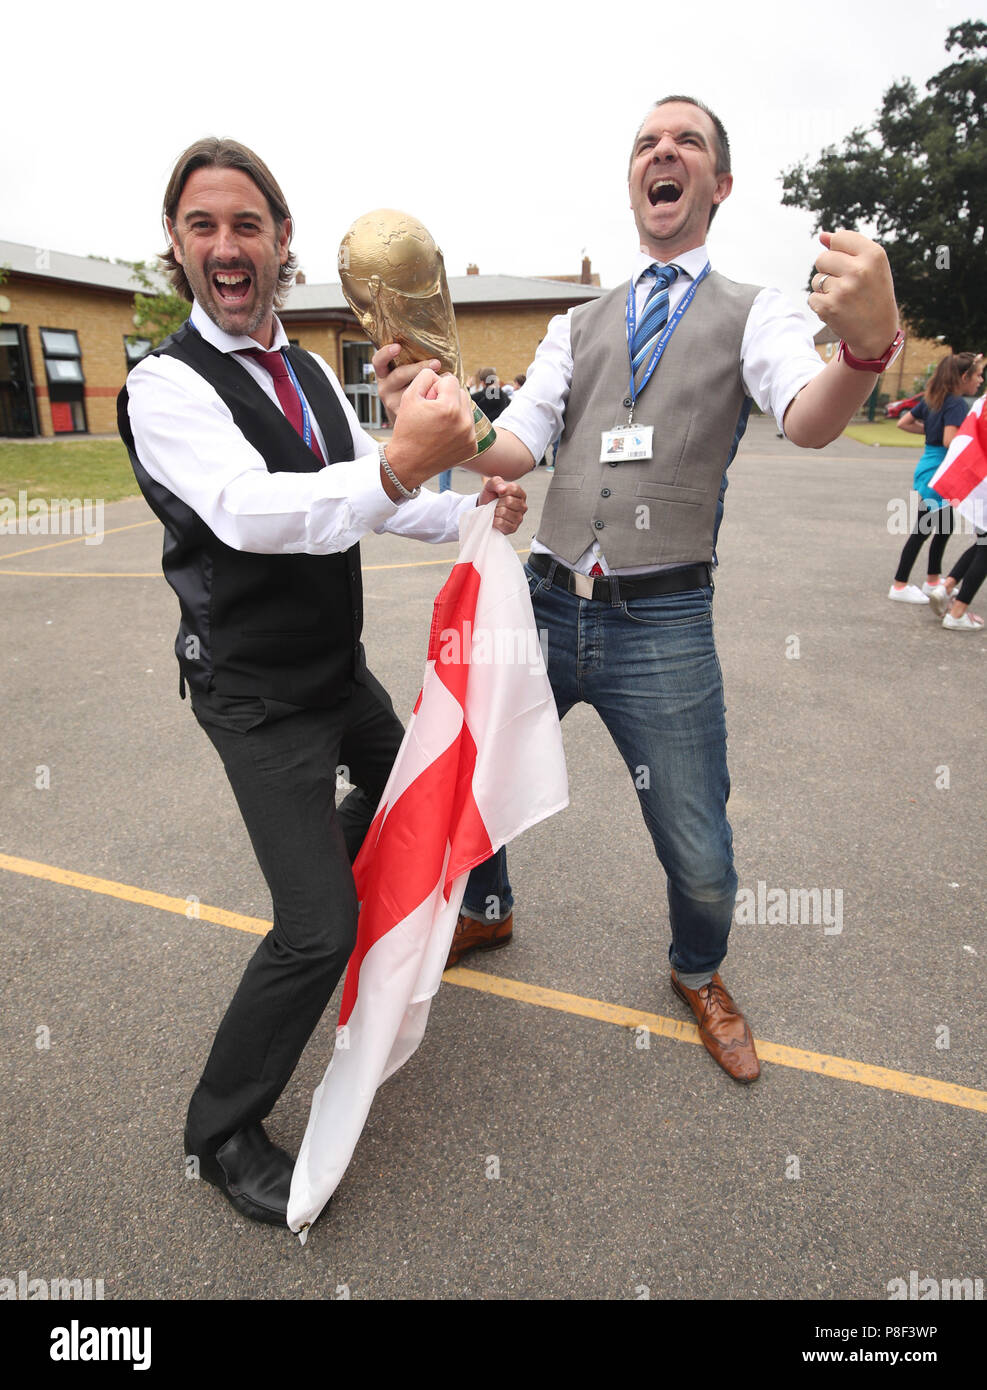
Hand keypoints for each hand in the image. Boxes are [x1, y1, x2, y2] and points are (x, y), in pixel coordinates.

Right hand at [372, 343, 441, 424]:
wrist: (409, 418)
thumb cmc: (410, 386)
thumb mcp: (406, 372)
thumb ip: (411, 361)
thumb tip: (433, 355)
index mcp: (384, 374)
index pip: (379, 361)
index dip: (386, 353)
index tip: (397, 346)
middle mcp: (385, 388)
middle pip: (399, 375)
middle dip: (419, 368)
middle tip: (437, 363)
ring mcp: (392, 403)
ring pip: (409, 391)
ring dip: (427, 384)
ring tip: (443, 380)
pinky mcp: (403, 415)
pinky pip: (418, 406)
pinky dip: (431, 398)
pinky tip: (440, 395)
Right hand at [386, 369, 475, 490]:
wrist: (408, 464)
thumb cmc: (406, 430)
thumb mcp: (409, 396)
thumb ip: (425, 377)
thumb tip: (440, 375)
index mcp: (449, 407)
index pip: (451, 380)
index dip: (436, 387)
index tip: (427, 400)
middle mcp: (464, 421)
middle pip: (461, 393)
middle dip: (447, 398)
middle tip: (432, 412)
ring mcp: (470, 436)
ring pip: (466, 409)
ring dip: (454, 411)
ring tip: (438, 423)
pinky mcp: (472, 446)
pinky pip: (469, 426)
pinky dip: (459, 427)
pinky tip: (444, 435)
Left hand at [477, 477, 527, 534]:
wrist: (484, 510)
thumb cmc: (490, 497)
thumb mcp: (491, 485)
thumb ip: (497, 482)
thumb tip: (503, 489)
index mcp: (520, 494)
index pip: (513, 489)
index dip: (501, 490)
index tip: (499, 493)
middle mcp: (523, 506)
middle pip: (509, 501)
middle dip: (498, 502)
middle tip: (496, 504)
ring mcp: (519, 518)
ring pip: (504, 512)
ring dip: (495, 511)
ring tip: (496, 511)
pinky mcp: (513, 528)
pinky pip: (502, 523)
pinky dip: (495, 521)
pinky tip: (495, 519)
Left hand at [808, 230, 898, 359]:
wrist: (878, 333)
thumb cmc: (873, 294)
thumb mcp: (871, 266)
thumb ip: (848, 247)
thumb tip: (822, 235)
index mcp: (874, 254)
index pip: (839, 237)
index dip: (839, 251)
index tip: (850, 265)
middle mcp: (860, 270)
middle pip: (822, 258)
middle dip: (828, 271)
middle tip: (846, 285)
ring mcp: (844, 289)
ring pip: (816, 279)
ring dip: (824, 289)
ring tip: (844, 299)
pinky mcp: (830, 307)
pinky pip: (812, 297)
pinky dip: (820, 304)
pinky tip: (837, 310)